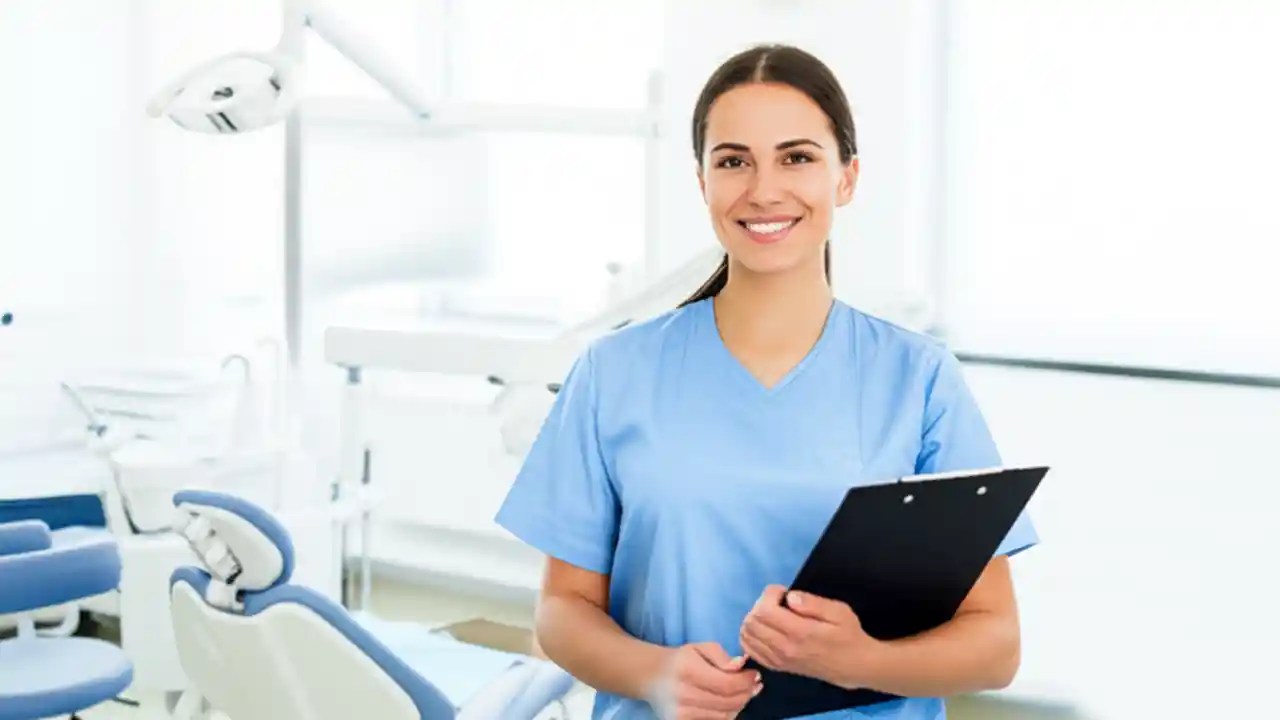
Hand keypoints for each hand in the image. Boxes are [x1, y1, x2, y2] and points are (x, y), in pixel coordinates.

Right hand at [646, 642, 762, 718]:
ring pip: (724, 716)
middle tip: (754, 685)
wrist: (651, 677)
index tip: (755, 675)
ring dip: (739, 705)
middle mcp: (683, 695)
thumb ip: (721, 656)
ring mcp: (681, 714)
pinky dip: (726, 715)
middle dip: (747, 693)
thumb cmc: (680, 660)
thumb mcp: (700, 647)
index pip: (727, 684)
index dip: (746, 682)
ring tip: (742, 693)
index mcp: (688, 670)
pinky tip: (729, 704)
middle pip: (728, 702)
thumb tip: (741, 666)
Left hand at [739, 585, 881, 688]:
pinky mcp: (777, 666)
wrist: (854, 666)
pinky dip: (750, 635)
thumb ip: (813, 603)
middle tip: (778, 602)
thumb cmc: (848, 635)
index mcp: (799, 633)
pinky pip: (750, 650)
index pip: (765, 610)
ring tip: (772, 614)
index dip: (769, 594)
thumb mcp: (840, 612)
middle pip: (752, 621)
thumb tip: (790, 597)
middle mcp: (784, 648)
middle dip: (760, 604)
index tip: (783, 592)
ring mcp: (778, 660)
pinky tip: (765, 629)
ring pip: (747, 635)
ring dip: (754, 618)